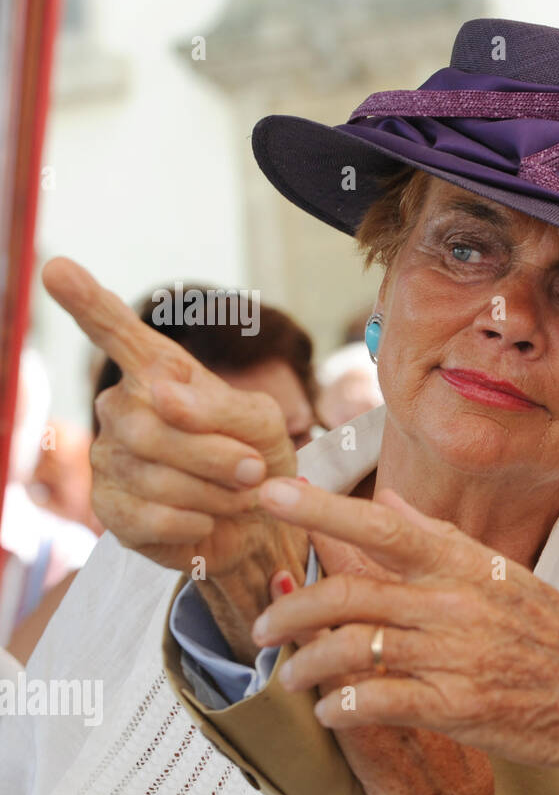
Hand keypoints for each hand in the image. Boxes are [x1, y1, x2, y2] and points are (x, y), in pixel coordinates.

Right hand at [43, 258, 305, 656]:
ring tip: (241, 495)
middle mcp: (121, 409)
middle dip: (216, 454)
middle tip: (254, 470)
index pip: (119, 333)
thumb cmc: (258, 462)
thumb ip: (224, 408)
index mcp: (159, 375)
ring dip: (215, 492)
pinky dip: (196, 520)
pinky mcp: (109, 510)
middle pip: (150, 425)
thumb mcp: (265, 426)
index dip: (88, 302)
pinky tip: (209, 520)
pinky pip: (148, 515)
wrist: (260, 526)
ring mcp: (108, 459)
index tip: (57, 268)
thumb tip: (161, 394)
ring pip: (154, 474)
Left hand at [251, 479, 558, 779]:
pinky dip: (342, 708)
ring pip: (353, 649)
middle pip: (349, 593)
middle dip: (290, 610)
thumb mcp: (501, 572)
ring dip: (306, 665)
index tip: (270, 493)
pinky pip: (379, 701)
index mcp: (462, 563)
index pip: (380, 526)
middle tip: (261, 628)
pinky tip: (331, 713)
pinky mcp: (460, 705)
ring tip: (290, 677)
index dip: (319, 508)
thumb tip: (383, 500)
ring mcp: (457, 653)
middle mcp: (455, 601)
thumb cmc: (554, 631)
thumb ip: (436, 536)